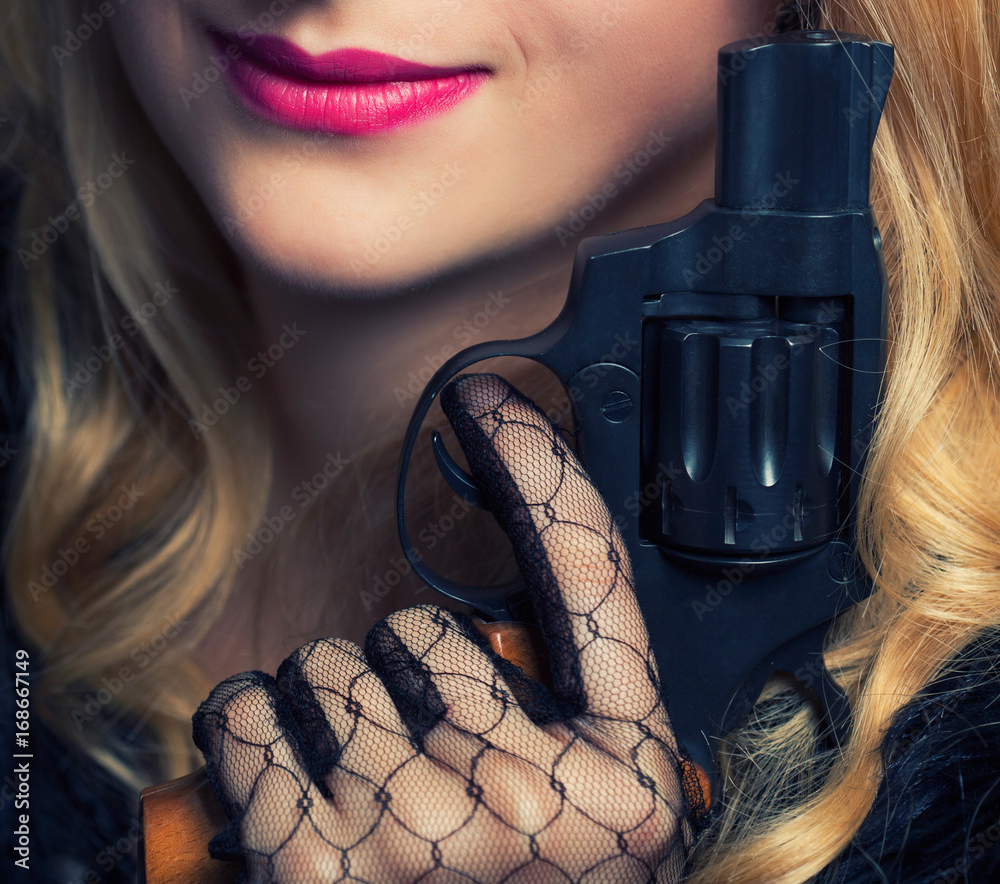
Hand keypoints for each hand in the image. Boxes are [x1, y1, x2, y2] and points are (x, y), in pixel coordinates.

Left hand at [192, 373, 694, 882]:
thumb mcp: (580, 811)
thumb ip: (560, 704)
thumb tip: (498, 603)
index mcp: (628, 772)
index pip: (588, 570)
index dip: (538, 463)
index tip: (485, 394)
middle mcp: (540, 802)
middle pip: (420, 626)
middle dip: (402, 678)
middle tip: (421, 770)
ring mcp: (426, 833)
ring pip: (327, 665)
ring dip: (330, 714)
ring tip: (364, 799)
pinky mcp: (314, 863)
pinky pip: (246, 712)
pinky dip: (248, 738)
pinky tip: (290, 801)